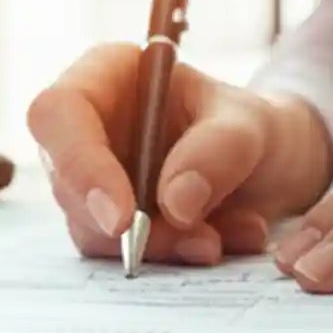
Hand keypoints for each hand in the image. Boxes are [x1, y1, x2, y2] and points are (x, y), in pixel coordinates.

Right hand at [28, 43, 332, 265]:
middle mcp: (87, 125)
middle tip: (195, 242)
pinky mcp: (108, 219)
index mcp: (106, 75)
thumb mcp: (253, 126)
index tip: (123, 217)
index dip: (79, 164)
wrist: (273, 167)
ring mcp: (92, 176)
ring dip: (156, 245)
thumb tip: (174, 204)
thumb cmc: (254, 127)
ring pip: (89, 225)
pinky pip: (117, 250)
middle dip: (127, 223)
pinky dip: (167, 256)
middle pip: (66, 179)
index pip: (59, 113)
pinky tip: (218, 241)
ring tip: (219, 240)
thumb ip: (218, 152)